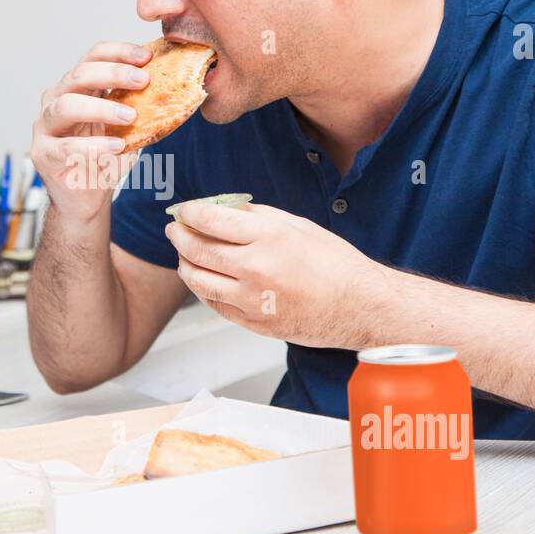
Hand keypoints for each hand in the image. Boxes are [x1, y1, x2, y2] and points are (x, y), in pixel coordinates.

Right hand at [30, 41, 151, 224]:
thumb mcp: (126, 126)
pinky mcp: (43, 154)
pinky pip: (66, 146)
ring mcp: (45, 127)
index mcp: (75, 87)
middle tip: (144, 80)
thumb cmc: (106, 157)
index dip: (119, 52)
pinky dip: (93, 145)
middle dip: (114, 73)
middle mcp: (55, 100)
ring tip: (130, 115)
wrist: (86, 197)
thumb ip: (140, 105)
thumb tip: (175, 85)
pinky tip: (116, 146)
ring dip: (101, 107)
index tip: (147, 57)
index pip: (92, 56)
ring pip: (67, 105)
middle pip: (79, 74)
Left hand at [164, 202, 383, 347]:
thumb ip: (258, 216)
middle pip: (197, 250)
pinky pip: (215, 305)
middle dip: (179, 236)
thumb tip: (226, 209)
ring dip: (184, 264)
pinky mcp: (254, 323)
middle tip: (174, 229)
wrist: (359, 306)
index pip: (211, 220)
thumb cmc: (336, 264)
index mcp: (269, 237)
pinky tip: (204, 278)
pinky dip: (203, 289)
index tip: (184, 210)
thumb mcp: (298, 225)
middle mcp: (256, 268)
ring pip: (198, 281)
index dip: (190, 213)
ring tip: (184, 255)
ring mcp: (252, 300)